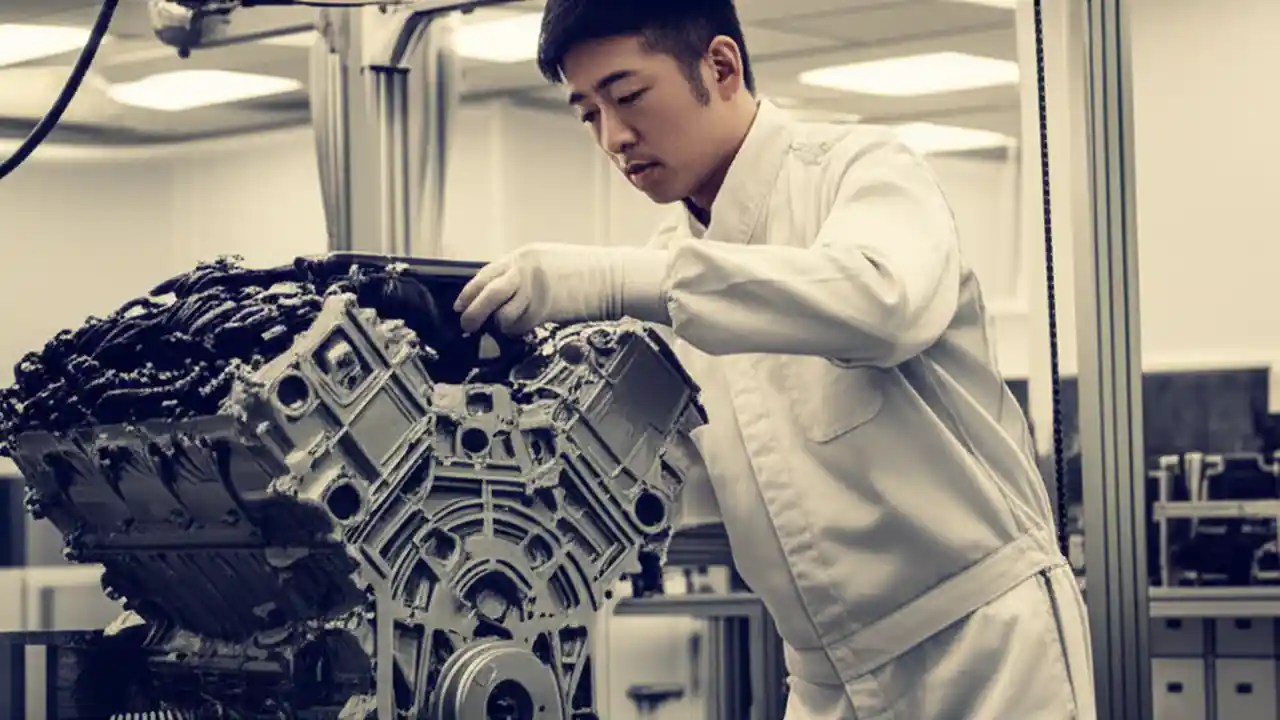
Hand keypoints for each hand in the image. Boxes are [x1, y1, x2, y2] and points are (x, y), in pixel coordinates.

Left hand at [454, 243, 670, 334]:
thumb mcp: (550, 260)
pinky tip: (526, 328)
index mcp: (525, 255)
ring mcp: (534, 288)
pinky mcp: (544, 308)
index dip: (469, 291)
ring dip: (500, 324)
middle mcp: (524, 269)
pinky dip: (518, 330)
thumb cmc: (589, 271)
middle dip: (471, 311)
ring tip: (506, 327)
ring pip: (499, 312)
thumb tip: (504, 291)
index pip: (486, 273)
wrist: (614, 277)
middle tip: (467, 324)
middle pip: (484, 292)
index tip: (461, 303)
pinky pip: (520, 325)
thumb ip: (525, 272)